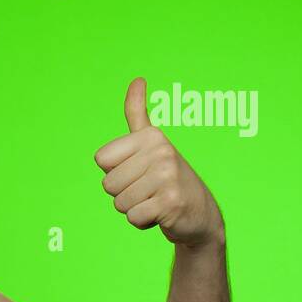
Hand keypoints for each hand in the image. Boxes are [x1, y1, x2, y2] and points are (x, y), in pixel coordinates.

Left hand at [94, 77, 223, 248]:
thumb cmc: (167, 177)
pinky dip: (142, 222)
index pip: (101, 160)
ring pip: (119, 203)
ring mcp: (167, 176)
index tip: (138, 170)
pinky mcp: (170, 202)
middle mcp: (161, 151)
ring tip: (155, 200)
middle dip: (123, 193)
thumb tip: (137, 79)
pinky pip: (133, 218)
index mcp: (151, 135)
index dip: (114, 172)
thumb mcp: (152, 143)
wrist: (200, 213)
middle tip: (148, 189)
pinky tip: (160, 214)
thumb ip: (137, 114)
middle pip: (108, 184)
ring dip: (133, 208)